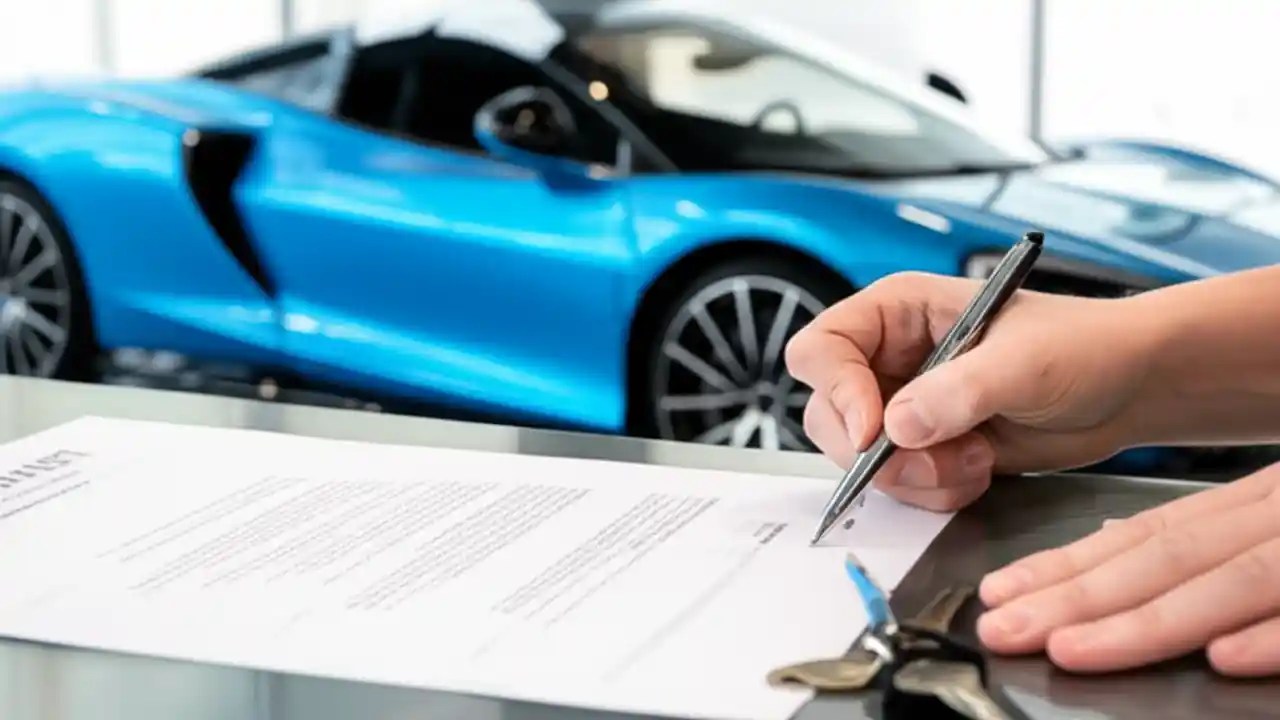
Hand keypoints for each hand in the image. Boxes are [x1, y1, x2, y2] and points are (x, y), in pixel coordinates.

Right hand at [784, 272, 1157, 510]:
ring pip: (861, 459)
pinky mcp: (926, 447)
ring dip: (915, 476)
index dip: (837, 391)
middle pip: (829, 414)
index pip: (822, 348)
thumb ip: (958, 391)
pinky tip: (980, 471)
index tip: (875, 431)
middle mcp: (890, 357)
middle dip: (880, 452)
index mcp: (899, 311)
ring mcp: (905, 405)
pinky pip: (899, 484)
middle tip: (933, 460)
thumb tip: (897, 428)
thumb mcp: (1025, 362)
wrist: (1129, 390)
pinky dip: (934, 492)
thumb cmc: (1086, 347)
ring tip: (976, 460)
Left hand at [977, 464, 1279, 676]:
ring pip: (1230, 582)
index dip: (1066, 564)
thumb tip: (1120, 549)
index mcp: (1252, 502)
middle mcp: (1274, 517)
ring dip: (1146, 621)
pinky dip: (1272, 635)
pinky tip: (1222, 657)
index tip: (998, 591)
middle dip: (1075, 597)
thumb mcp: (1276, 515)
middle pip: (1164, 558)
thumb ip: (1206, 541)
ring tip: (1069, 649)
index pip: (1143, 535)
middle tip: (1002, 628)